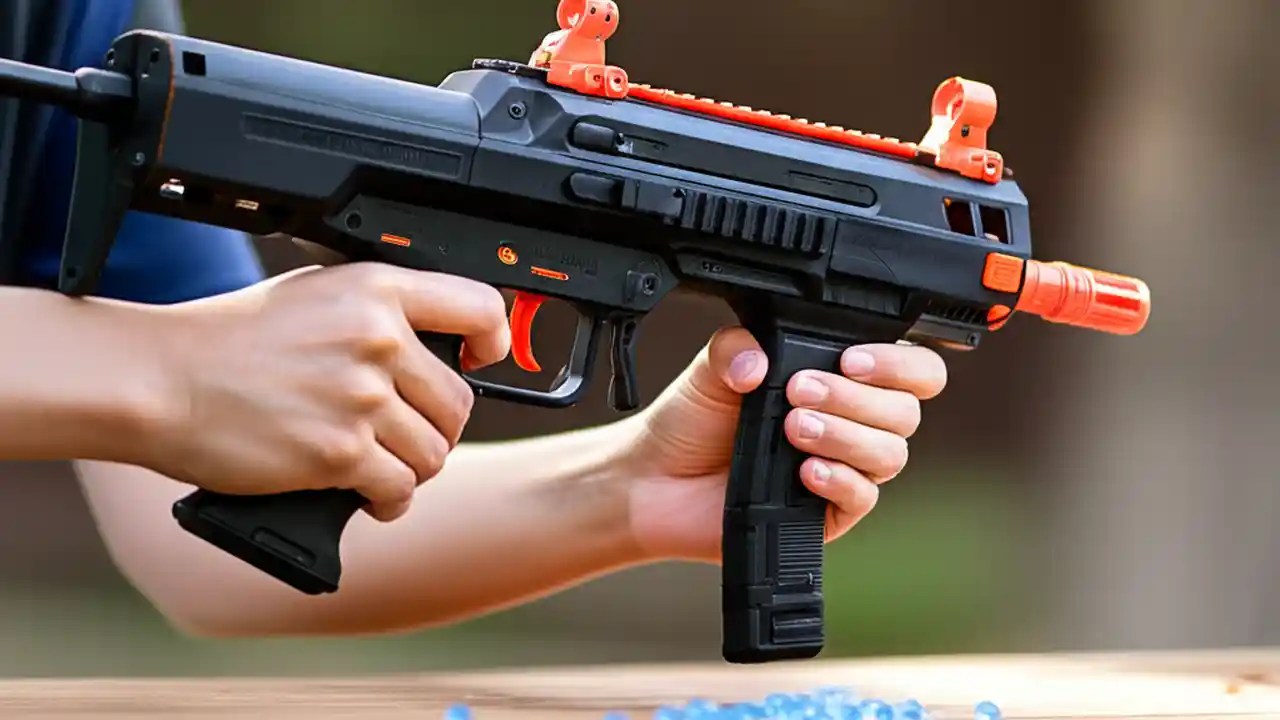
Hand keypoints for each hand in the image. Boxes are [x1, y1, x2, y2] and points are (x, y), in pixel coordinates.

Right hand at [136, 263, 509, 520]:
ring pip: (435, 451)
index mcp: (377, 290)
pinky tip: (370, 496)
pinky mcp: (340, 452)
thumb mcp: (314, 295)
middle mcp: (378, 339)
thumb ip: (376, 313)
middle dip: (435, 427)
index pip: (479, 307)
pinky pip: (400, 488)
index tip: (483, 359)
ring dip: (412, 468)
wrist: (162, 380)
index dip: (494, 339)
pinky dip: (390, 500)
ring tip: (381, 467)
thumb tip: (430, 345)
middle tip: (403, 434)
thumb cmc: (228, 339)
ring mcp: (361, 397)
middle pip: (458, 401)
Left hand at [619, 327, 947, 560]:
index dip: (897, 363)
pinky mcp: (829, 514)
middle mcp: (853, 423)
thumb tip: (760, 358)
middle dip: (856, 397)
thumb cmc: (692, 421)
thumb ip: (737, 347)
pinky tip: (805, 470)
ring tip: (794, 428)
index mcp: (841, 380)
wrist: (657, 479)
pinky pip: (863, 498)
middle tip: (800, 391)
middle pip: (905, 411)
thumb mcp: (712, 369)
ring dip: (846, 435)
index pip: (910, 370)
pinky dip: (839, 479)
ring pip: (890, 453)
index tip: (851, 359)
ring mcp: (845, 469)